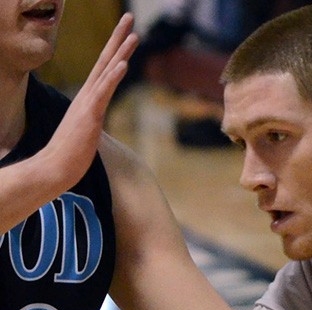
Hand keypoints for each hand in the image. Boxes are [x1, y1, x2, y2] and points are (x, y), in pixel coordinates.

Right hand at [38, 13, 137, 187]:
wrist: (55, 168)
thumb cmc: (71, 153)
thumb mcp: (87, 130)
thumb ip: (92, 120)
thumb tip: (95, 121)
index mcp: (88, 98)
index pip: (104, 68)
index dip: (116, 50)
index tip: (128, 33)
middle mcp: (87, 95)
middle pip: (105, 61)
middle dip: (119, 39)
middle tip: (130, 18)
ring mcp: (88, 104)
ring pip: (107, 72)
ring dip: (121, 53)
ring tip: (134, 35)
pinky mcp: (90, 115)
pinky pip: (103, 92)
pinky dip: (113, 77)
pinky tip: (123, 64)